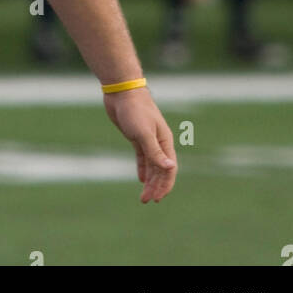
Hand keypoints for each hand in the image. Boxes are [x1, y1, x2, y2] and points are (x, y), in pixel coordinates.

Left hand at [103, 88, 176, 203]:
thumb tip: (170, 168)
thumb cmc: (134, 110)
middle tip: (148, 201)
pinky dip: (143, 168)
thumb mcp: (144, 133)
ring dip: (150, 181)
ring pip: (151, 165)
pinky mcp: (136, 136)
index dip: (165, 184)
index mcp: (165, 141)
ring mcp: (147, 138)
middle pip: (161, 169)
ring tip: (144, 196)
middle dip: (156, 186)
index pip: (169, 168)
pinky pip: (142, 156)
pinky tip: (141, 179)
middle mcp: (159, 141)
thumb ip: (155, 151)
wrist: (122, 91)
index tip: (157, 198)